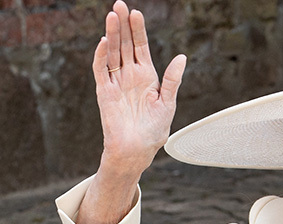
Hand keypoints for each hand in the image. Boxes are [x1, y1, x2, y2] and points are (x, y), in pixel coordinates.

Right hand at [92, 0, 185, 178]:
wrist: (137, 150)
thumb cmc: (153, 131)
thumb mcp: (168, 103)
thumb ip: (172, 80)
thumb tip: (181, 58)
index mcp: (146, 76)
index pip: (140, 46)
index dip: (137, 30)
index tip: (136, 13)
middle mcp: (129, 76)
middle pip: (124, 44)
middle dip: (122, 24)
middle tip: (119, 4)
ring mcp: (116, 83)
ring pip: (112, 53)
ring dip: (111, 34)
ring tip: (112, 15)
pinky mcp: (104, 93)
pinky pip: (101, 71)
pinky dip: (101, 57)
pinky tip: (104, 42)